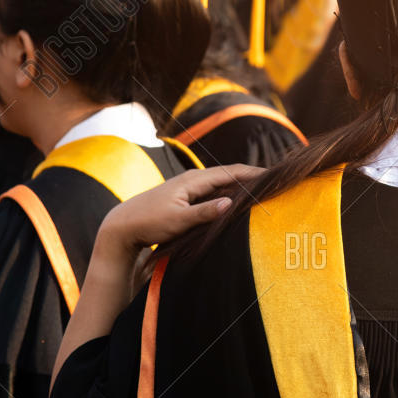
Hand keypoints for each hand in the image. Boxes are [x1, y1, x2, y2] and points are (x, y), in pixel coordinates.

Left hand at [92, 164, 264, 276]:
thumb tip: (231, 203)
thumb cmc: (149, 222)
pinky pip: (213, 192)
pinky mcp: (185, 198)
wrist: (123, 226)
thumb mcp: (179, 220)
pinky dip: (228, 194)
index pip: (231, 172)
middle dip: (251, 177)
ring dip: (240, 186)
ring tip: (261, 190)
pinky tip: (236, 202)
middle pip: (229, 174)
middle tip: (275, 182)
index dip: (253, 173)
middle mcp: (193, 179)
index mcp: (194, 180)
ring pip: (221, 183)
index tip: (274, 175)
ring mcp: (189, 188)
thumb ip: (205, 212)